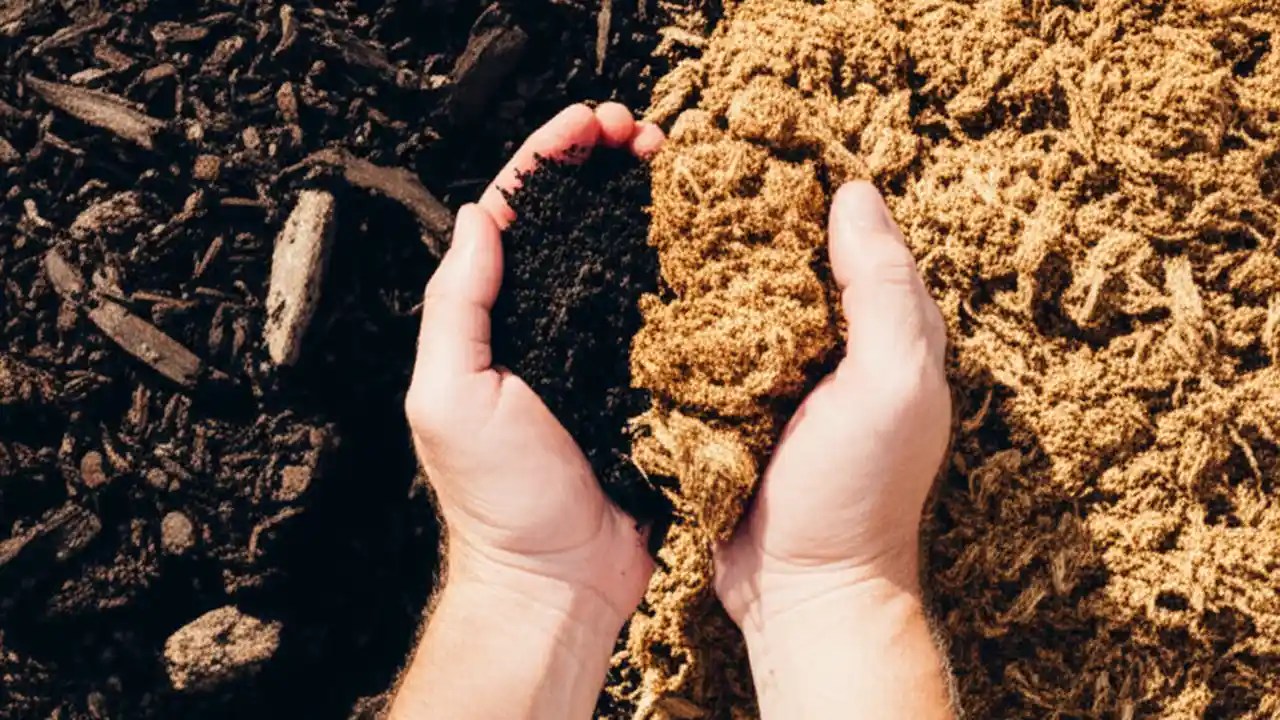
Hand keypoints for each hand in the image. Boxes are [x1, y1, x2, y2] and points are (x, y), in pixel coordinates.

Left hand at [404, 103, 663, 635]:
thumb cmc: (499, 501)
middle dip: (607, 165)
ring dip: (647, 200)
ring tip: (676, 161)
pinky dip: (683, 264)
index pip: (519, 214)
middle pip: (579, 222)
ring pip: (627, 255)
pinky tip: (706, 233)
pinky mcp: (651, 380)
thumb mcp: (448, 397)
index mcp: (498, 319)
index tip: (591, 121)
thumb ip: (458, 306)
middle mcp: (551, 323)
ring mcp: (604, 349)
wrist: (562, 580)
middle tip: (643, 130)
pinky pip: (667, 310)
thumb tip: (479, 216)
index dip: (552, 158)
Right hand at [715, 183, 953, 718]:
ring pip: (747, 299)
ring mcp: (783, 378)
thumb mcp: (890, 385)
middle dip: (754, 222)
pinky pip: (712, 346)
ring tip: (667, 221)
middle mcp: (838, 347)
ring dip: (715, 267)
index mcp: (885, 331)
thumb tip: (853, 192)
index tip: (761, 150)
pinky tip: (656, 292)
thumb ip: (882, 292)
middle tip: (699, 180)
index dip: (815, 190)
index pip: (856, 236)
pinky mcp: (736, 406)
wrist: (802, 590)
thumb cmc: (856, 492)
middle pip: (795, 261)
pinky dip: (691, 319)